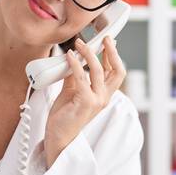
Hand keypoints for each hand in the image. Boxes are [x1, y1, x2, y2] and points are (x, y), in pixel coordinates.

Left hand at [43, 34, 126, 167]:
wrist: (58, 136)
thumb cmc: (65, 116)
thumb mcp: (72, 90)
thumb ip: (75, 75)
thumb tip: (74, 57)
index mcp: (103, 94)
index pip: (115, 72)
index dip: (113, 55)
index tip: (108, 40)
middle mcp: (104, 98)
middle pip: (117, 70)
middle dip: (111, 51)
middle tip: (104, 38)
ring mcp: (97, 101)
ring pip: (98, 70)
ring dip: (89, 53)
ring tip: (79, 44)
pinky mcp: (86, 102)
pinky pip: (81, 78)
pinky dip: (75, 64)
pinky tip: (70, 56)